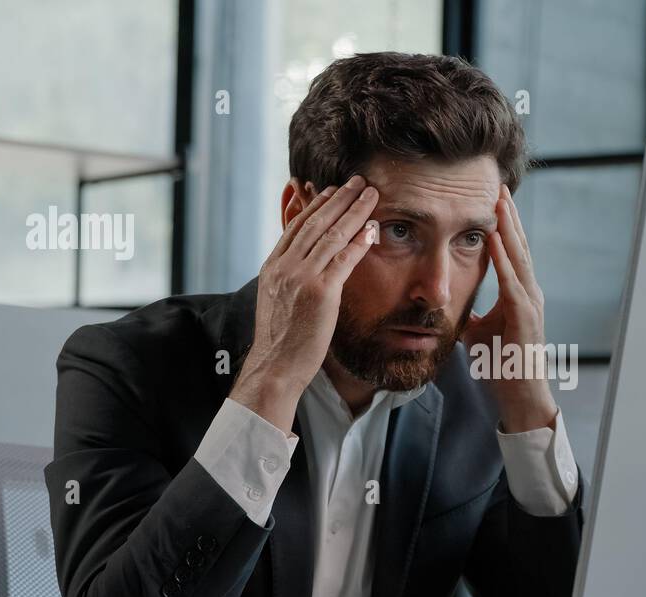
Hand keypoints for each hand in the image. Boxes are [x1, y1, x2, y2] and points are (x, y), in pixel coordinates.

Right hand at [230, 175, 377, 432]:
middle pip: (315, 224)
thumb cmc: (281, 341)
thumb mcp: (277, 302)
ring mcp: (302, 278)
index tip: (330, 191)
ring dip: (353, 212)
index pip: (296, 228)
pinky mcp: (320, 293)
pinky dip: (359, 241)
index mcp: (273, 268)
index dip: (315, 207)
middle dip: (338, 200)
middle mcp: (285, 267)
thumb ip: (289, 280)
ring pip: (331, 235)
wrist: (275, 366)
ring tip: (369, 194)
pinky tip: (372, 227)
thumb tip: (302, 270)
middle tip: (356, 181)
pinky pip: (343, 259)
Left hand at [461, 184, 558, 432]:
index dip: (503, 225)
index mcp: (520, 293)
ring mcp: (531, 303)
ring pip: (519, 257)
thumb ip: (471, 312)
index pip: (512, 251)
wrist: (520, 395)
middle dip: (508, 216)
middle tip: (499, 186)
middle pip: (519, 246)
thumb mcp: (479, 331)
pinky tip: (495, 239)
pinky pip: (512, 282)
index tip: (493, 200)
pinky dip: (504, 259)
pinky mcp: (525, 317)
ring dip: (509, 228)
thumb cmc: (502, 365)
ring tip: (499, 202)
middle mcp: (530, 292)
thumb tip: (450, 301)